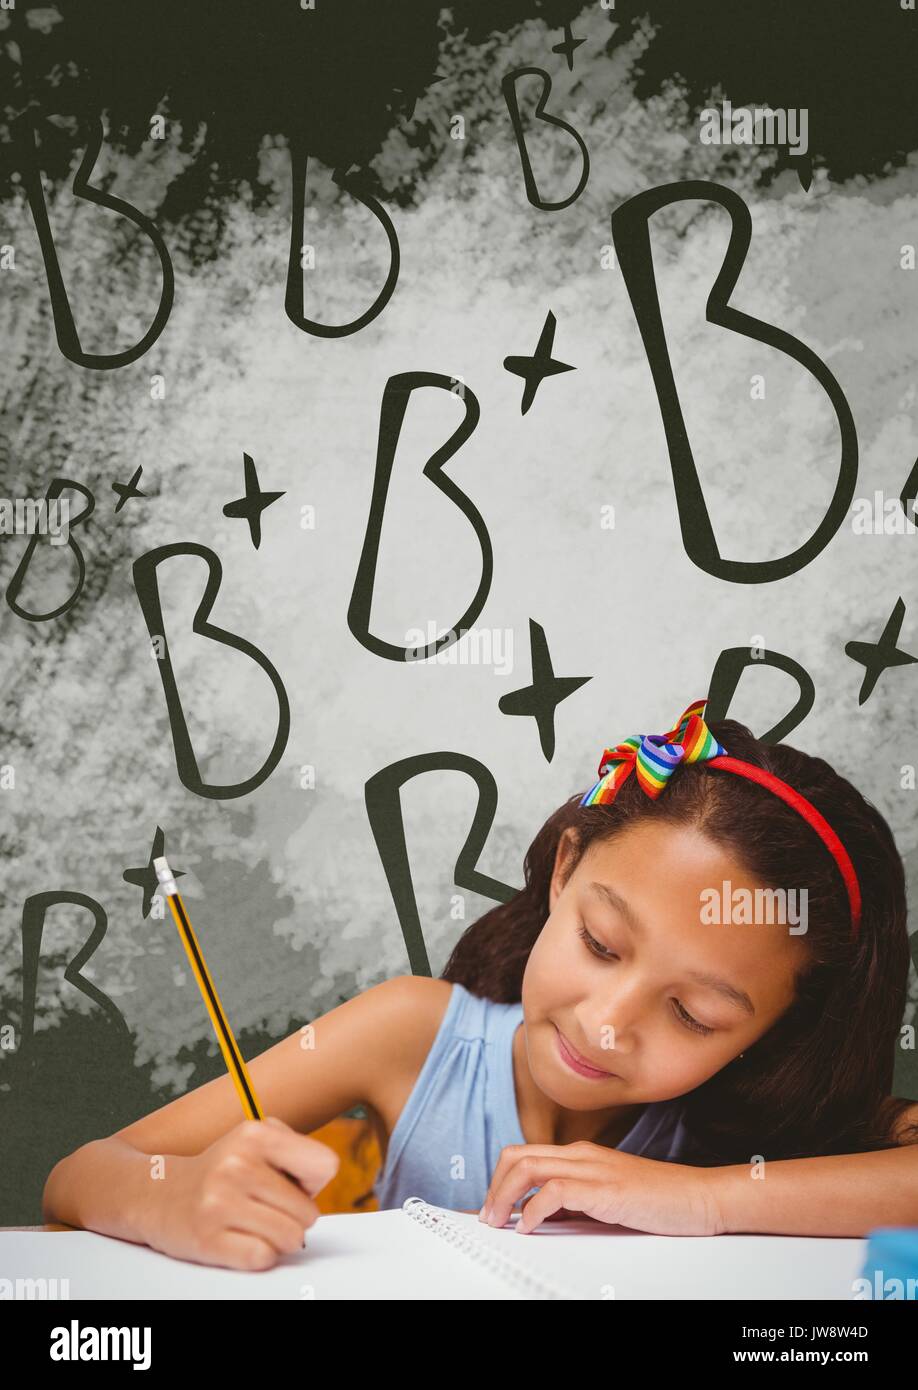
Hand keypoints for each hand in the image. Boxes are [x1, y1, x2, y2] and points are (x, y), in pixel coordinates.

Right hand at [149, 1116, 339, 1269]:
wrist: (158, 1194)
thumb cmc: (223, 1170)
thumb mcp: (257, 1140)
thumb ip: (297, 1153)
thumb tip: (318, 1184)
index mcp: (255, 1134)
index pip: (326, 1165)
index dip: (313, 1181)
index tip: (290, 1181)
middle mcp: (236, 1165)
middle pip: (310, 1213)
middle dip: (295, 1216)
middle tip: (265, 1207)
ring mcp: (220, 1204)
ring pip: (292, 1239)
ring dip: (280, 1239)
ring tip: (255, 1223)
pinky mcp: (208, 1241)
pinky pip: (264, 1258)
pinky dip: (260, 1254)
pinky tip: (240, 1238)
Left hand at [478, 1141, 724, 1235]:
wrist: (698, 1197)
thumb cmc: (658, 1200)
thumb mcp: (606, 1199)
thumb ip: (575, 1203)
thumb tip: (540, 1218)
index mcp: (580, 1154)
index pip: (525, 1155)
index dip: (499, 1179)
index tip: (489, 1207)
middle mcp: (581, 1154)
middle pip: (517, 1156)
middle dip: (494, 1186)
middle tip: (487, 1217)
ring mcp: (592, 1168)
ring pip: (528, 1167)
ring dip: (504, 1196)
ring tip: (499, 1222)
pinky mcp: (604, 1188)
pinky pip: (555, 1190)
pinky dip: (534, 1209)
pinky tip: (530, 1227)